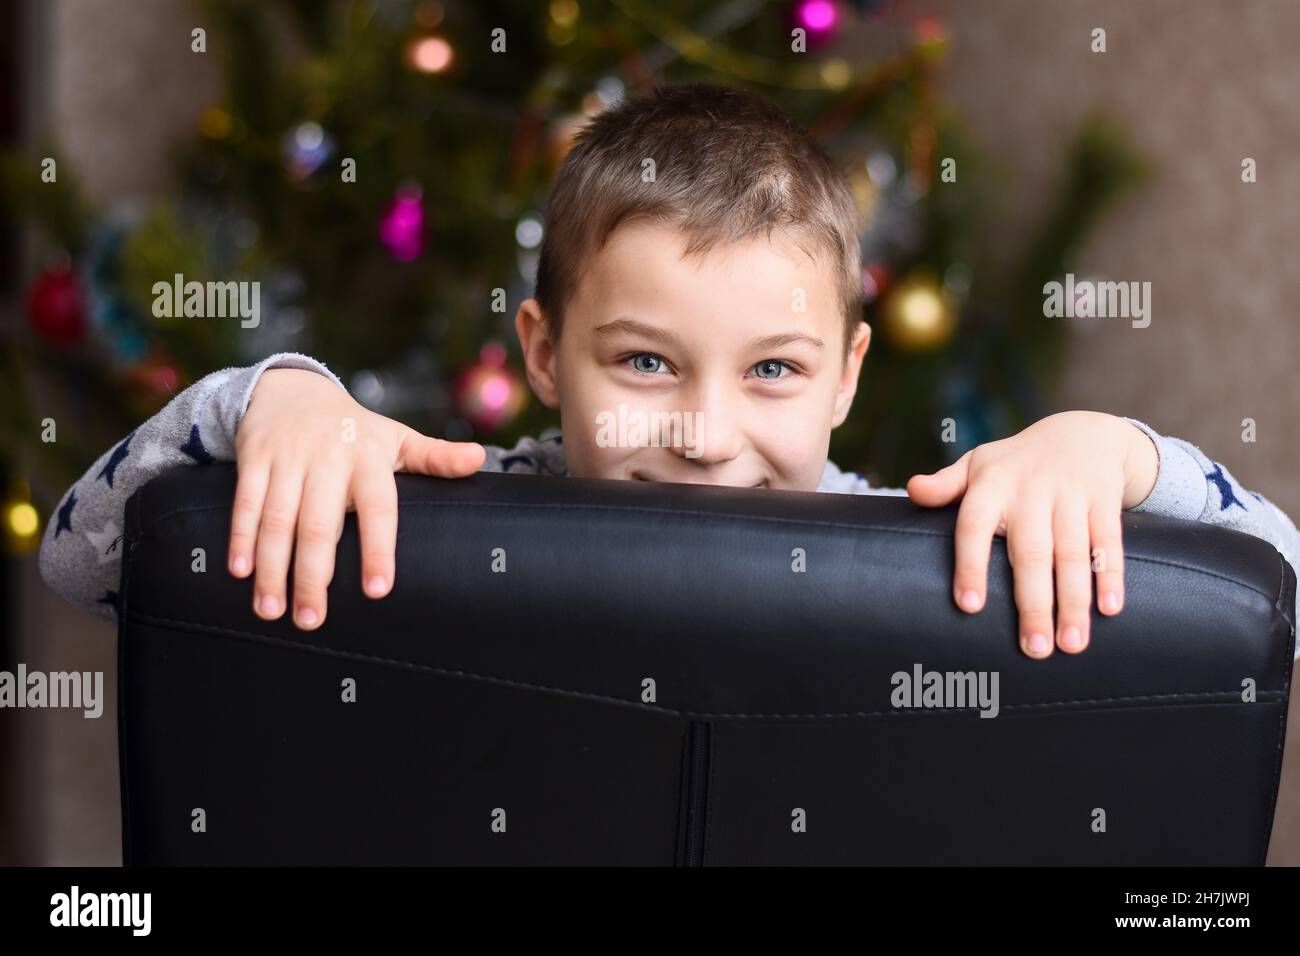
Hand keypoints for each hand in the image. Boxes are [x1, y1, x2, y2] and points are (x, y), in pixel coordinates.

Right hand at [228, 368, 485, 629]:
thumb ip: (436, 457)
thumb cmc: (354, 429)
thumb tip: (481, 459)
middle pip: (320, 524)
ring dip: (273, 567)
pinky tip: (240, 572)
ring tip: (273, 611)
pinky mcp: (255, 459)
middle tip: (312, 620)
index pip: (378, 509)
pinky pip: (246, 502)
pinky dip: (240, 536)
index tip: (377, 590)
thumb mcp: (396, 438)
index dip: (378, 548)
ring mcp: (289, 459)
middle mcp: (328, 459)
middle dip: (313, 575)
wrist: (292, 389)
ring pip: (279, 519)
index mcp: (370, 459)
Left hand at [906, 411, 1158, 658]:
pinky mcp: (1104, 501)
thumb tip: (912, 490)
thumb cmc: (1015, 463)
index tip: (970, 606)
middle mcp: (1031, 491)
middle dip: (1034, 604)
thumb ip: (945, 485)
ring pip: (1073, 555)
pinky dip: (1111, 576)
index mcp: (991, 485)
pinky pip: (1109, 543)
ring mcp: (1071, 496)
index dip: (970, 565)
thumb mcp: (976, 464)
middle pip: (1031, 553)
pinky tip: (1110, 610)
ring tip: (1071, 645)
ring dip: (1073, 602)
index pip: (974, 526)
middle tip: (1033, 650)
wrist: (1082, 432)